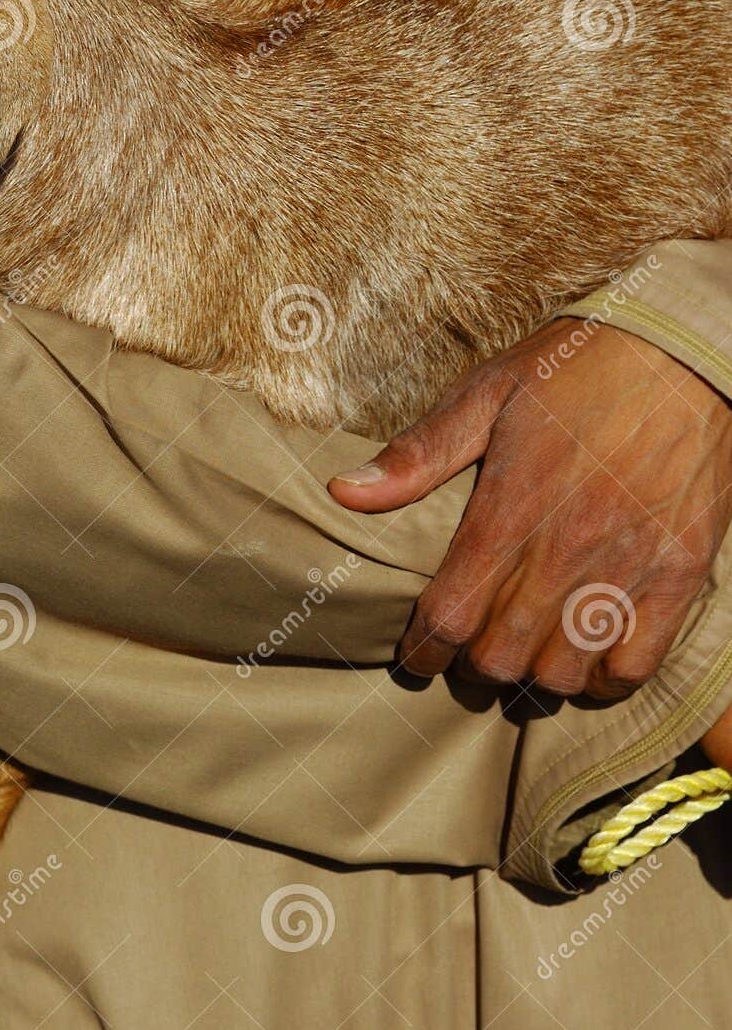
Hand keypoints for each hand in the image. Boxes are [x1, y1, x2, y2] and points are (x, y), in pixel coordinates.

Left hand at [328, 321, 731, 697]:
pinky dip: (603, 679)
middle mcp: (568, 546)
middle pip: (501, 654)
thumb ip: (419, 453)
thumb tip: (344, 491)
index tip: (419, 654)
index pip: (451, 614)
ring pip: (564, 671)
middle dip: (471, 667)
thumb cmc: (577, 368)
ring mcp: (629, 565)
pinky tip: (587, 659)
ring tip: (524, 656)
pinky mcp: (680, 573)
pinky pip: (635, 663)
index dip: (425, 649)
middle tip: (467, 654)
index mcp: (511, 507)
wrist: (686, 350)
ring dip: (533, 677)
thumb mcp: (487, 392)